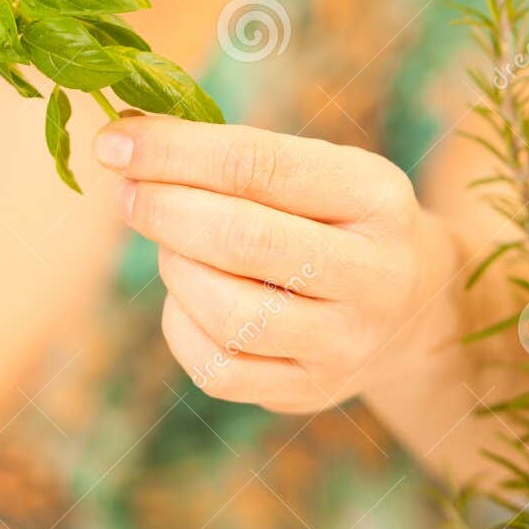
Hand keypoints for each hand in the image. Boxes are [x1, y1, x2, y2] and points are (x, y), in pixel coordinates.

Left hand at [95, 116, 457, 414]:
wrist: (412, 307)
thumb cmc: (342, 219)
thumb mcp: (322, 170)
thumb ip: (239, 155)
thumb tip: (130, 137)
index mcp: (375, 198)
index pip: (259, 166)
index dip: (175, 152)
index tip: (116, 141)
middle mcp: (372, 275)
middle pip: (241, 240)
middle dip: (163, 209)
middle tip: (126, 192)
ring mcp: (344, 344)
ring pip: (226, 312)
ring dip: (175, 267)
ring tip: (171, 243)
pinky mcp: (310, 391)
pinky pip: (217, 369)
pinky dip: (180, 324)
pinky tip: (186, 297)